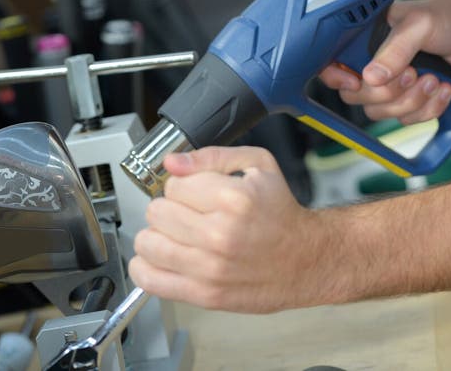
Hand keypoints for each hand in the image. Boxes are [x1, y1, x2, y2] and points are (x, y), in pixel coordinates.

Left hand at [129, 146, 329, 312]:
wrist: (305, 260)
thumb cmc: (280, 212)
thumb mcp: (258, 164)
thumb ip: (211, 156)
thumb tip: (173, 161)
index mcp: (233, 198)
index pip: (173, 183)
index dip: (181, 184)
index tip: (193, 191)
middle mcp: (220, 234)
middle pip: (157, 211)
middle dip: (168, 207)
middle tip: (186, 212)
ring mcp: (210, 267)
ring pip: (149, 242)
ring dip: (156, 234)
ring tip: (174, 233)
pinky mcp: (205, 294)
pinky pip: (151, 279)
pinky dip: (146, 267)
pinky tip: (160, 257)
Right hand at [320, 0, 450, 124]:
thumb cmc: (445, 17)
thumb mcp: (418, 25)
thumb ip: (395, 50)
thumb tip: (370, 77)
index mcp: (364, 38)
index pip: (331, 62)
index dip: (336, 77)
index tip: (357, 81)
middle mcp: (372, 61)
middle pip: (356, 95)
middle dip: (387, 93)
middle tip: (411, 74)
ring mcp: (390, 83)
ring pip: (381, 112)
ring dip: (411, 102)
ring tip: (432, 79)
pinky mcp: (410, 99)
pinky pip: (407, 119)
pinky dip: (429, 108)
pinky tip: (442, 88)